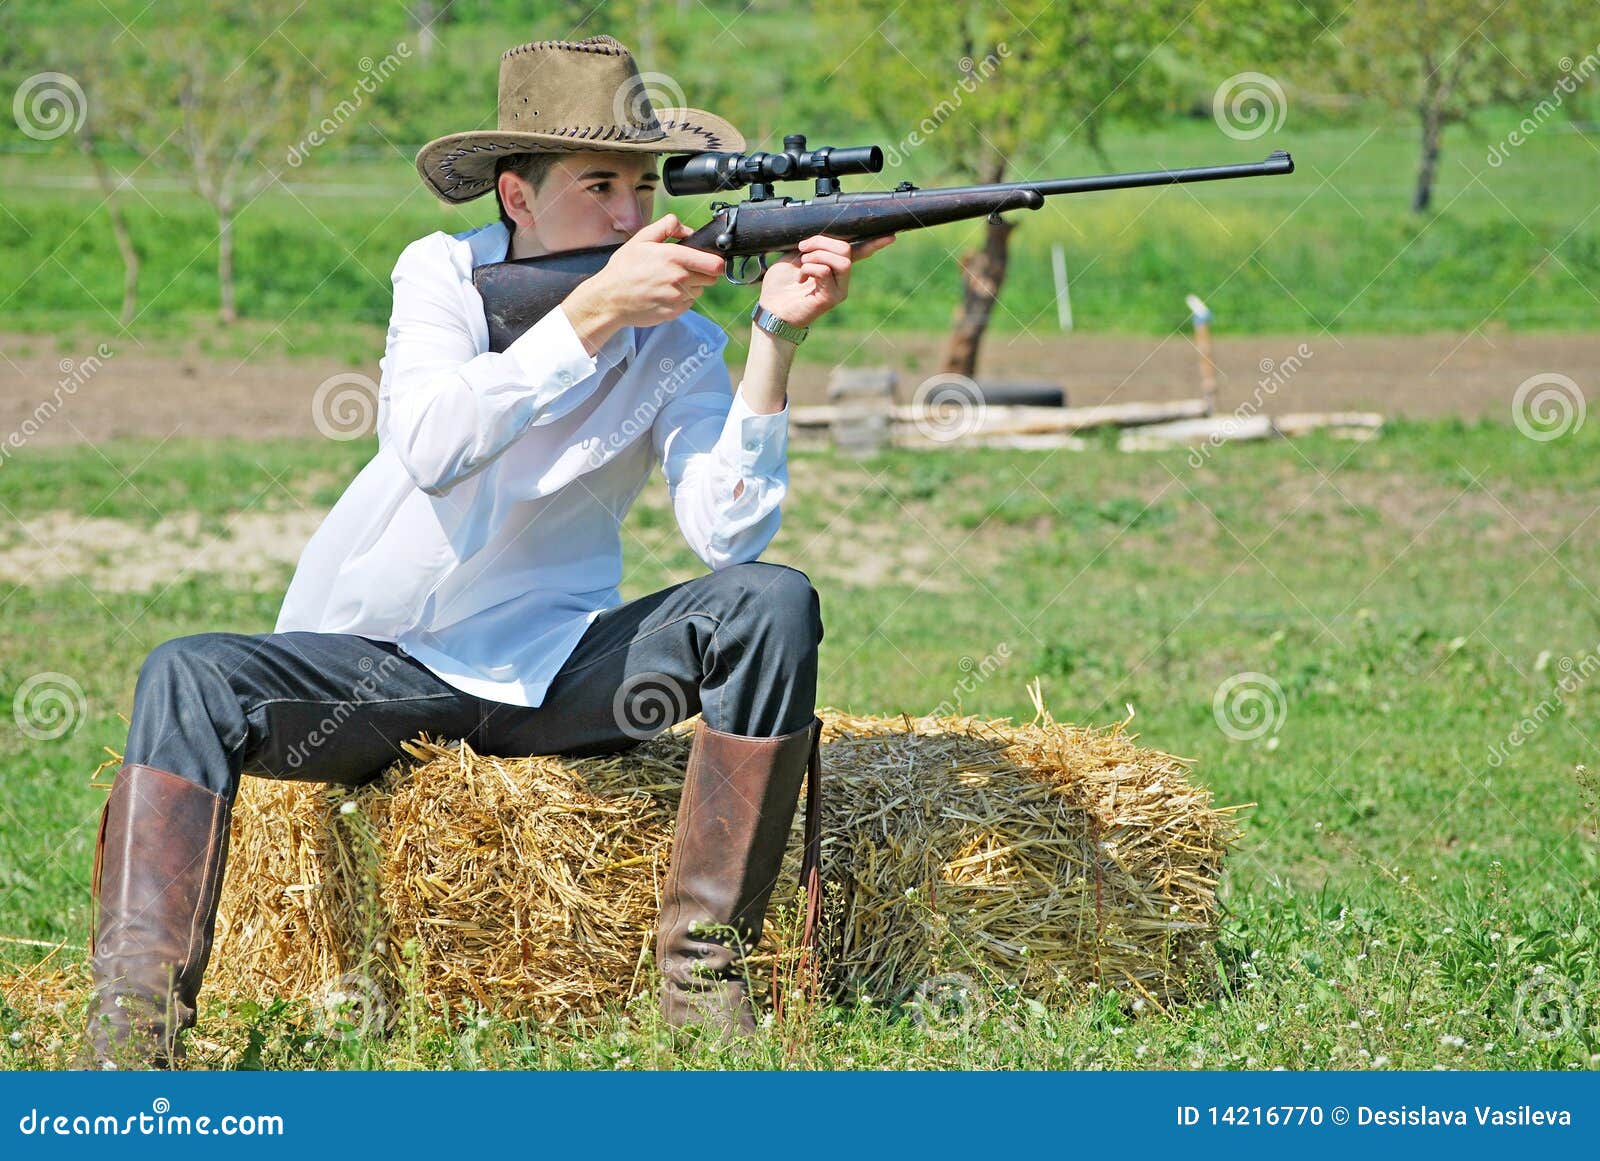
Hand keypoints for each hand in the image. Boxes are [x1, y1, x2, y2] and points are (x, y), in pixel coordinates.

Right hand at [563, 214, 726, 350]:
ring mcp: (678, 298)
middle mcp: (680, 279)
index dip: (717, 261)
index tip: (711, 260)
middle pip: (712, 278)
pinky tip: (664, 292)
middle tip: (686, 268)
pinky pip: (688, 303)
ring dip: (692, 285)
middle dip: (704, 272)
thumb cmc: (623, 269)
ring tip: (670, 281)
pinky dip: (682, 298)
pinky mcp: (674, 312)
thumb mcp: (641, 239)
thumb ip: (667, 227)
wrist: (609, 299)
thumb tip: (688, 230)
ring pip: (700, 290)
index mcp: (674, 257)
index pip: (715, 264)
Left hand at [756, 233, 896, 329]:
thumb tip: (824, 236)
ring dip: (817, 256)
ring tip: (803, 264)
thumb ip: (812, 246)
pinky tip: (800, 279)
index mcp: (833, 265)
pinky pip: (825, 271)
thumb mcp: (794, 255)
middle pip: (846, 249)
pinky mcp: (831, 298)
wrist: (771, 307)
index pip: (859, 251)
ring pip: (841, 259)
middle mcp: (841, 278)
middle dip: (822, 242)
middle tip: (803, 249)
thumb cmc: (780, 284)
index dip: (875, 243)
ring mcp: (839, 289)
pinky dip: (809, 268)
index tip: (891, 236)